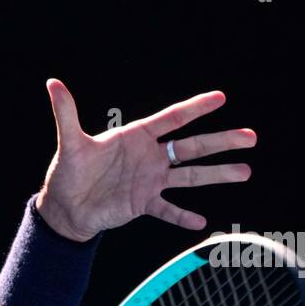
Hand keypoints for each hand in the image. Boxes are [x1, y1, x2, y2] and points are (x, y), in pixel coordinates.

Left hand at [35, 79, 256, 239]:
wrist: (65, 207)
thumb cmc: (68, 171)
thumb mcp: (69, 142)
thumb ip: (66, 113)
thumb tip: (52, 83)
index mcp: (136, 136)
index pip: (172, 118)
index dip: (195, 108)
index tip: (221, 97)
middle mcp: (149, 157)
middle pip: (192, 147)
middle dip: (221, 142)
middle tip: (251, 137)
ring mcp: (150, 181)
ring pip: (189, 176)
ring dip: (217, 175)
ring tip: (245, 171)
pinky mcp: (143, 204)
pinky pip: (167, 210)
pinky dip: (182, 217)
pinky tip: (202, 222)